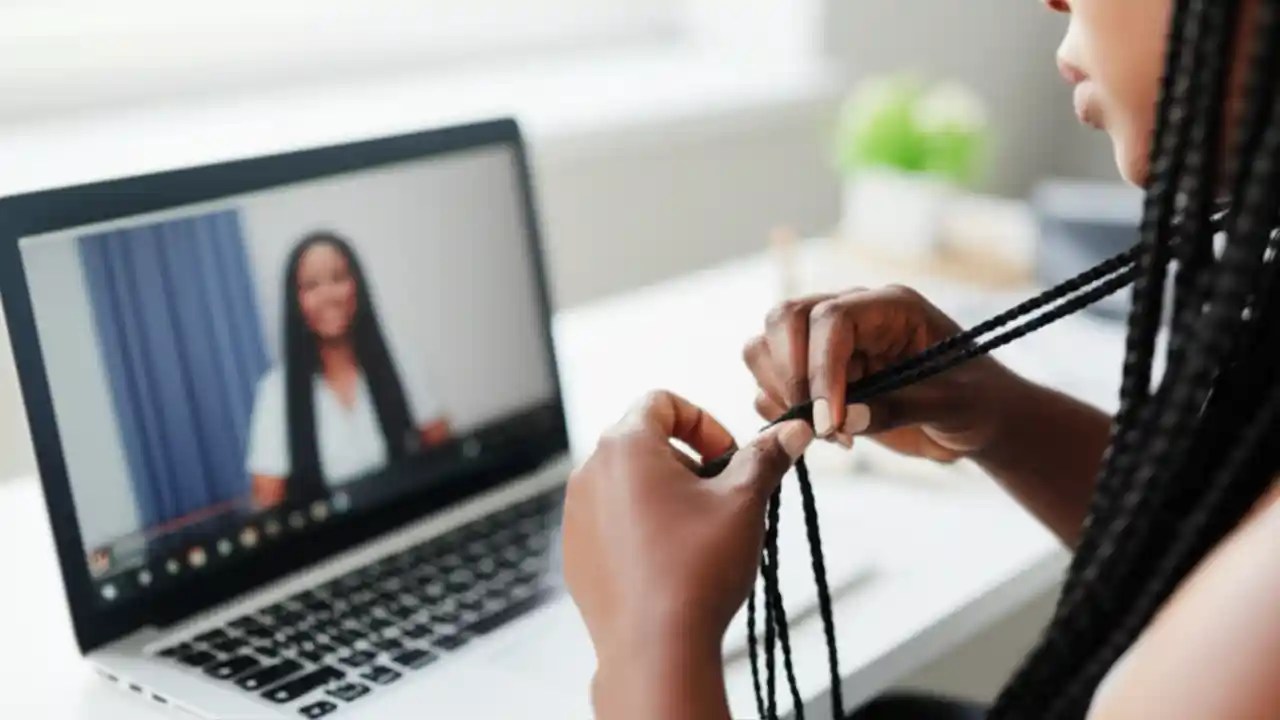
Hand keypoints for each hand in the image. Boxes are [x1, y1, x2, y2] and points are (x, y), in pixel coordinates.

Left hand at [562, 391, 813, 719]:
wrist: (655, 649)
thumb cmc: (698, 569)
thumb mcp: (745, 503)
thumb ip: (766, 457)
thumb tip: (791, 431)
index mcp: (625, 446)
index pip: (662, 401)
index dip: (704, 422)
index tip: (729, 458)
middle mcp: (589, 473)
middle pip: (644, 443)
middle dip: (690, 462)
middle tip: (723, 499)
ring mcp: (576, 515)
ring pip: (628, 484)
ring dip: (667, 496)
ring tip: (702, 534)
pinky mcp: (575, 553)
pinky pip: (611, 523)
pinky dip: (643, 529)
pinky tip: (673, 563)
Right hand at [744, 285, 1012, 461]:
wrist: (978, 421)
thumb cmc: (977, 402)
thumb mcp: (952, 405)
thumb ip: (900, 407)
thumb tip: (845, 418)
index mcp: (890, 307)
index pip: (831, 317)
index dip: (822, 368)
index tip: (832, 420)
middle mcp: (851, 315)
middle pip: (784, 318)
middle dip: (788, 373)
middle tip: (817, 424)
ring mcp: (828, 344)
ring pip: (766, 346)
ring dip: (780, 393)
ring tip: (827, 432)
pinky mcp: (816, 375)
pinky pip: (770, 382)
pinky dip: (780, 411)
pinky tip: (825, 435)